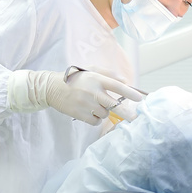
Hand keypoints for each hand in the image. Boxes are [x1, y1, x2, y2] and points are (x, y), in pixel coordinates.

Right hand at [8, 69, 143, 124]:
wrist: (51, 88)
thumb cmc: (75, 78)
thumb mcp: (90, 70)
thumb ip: (108, 74)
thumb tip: (125, 80)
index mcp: (96, 79)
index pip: (117, 86)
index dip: (130, 93)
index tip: (140, 99)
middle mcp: (92, 92)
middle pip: (114, 105)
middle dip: (127, 113)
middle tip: (136, 119)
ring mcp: (86, 104)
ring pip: (104, 114)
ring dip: (103, 112)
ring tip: (93, 104)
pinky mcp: (80, 114)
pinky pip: (95, 121)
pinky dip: (95, 119)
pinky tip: (87, 111)